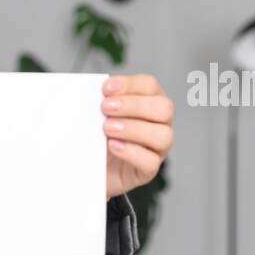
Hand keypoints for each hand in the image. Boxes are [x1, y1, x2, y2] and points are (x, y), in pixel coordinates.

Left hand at [101, 73, 173, 198]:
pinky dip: (131, 152)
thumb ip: (99, 104)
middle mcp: (160, 124)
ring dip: (133, 129)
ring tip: (108, 128)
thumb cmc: (98, 137)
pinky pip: (150, 161)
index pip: (150, 86)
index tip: (106, 89)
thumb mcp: (96, 117)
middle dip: (133, 105)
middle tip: (105, 108)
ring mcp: (158, 148)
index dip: (130, 84)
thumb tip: (91, 94)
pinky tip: (113, 146)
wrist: (90, 169)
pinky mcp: (148, 170)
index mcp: (149, 102)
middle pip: (163, 108)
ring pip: (163, 135)